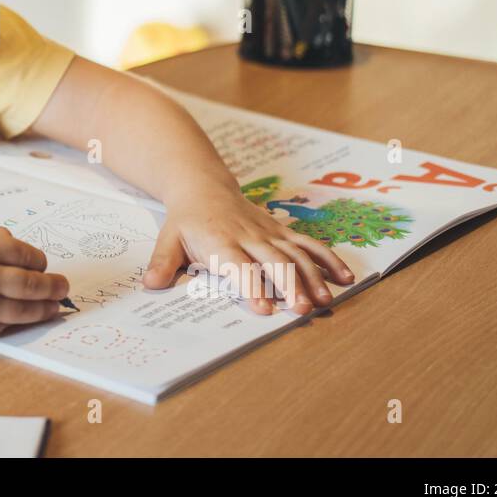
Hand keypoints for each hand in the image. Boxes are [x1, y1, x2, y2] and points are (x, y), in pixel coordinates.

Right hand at [0, 227, 69, 348]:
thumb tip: (20, 254)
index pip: (25, 253)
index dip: (38, 260)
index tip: (43, 265)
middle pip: (33, 282)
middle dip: (53, 285)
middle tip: (62, 286)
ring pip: (26, 309)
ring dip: (45, 307)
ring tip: (54, 306)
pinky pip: (4, 327)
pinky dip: (15, 322)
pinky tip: (22, 319)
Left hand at [142, 187, 355, 314]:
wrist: (203, 186)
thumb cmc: (185, 219)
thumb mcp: (168, 238)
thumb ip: (163, 262)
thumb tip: (151, 284)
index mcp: (219, 240)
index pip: (237, 265)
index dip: (251, 285)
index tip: (263, 308)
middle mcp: (248, 236)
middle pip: (273, 261)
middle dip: (289, 286)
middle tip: (302, 310)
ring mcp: (269, 233)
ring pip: (296, 254)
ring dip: (313, 277)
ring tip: (326, 301)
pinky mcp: (282, 232)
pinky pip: (309, 244)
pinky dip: (328, 259)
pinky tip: (346, 278)